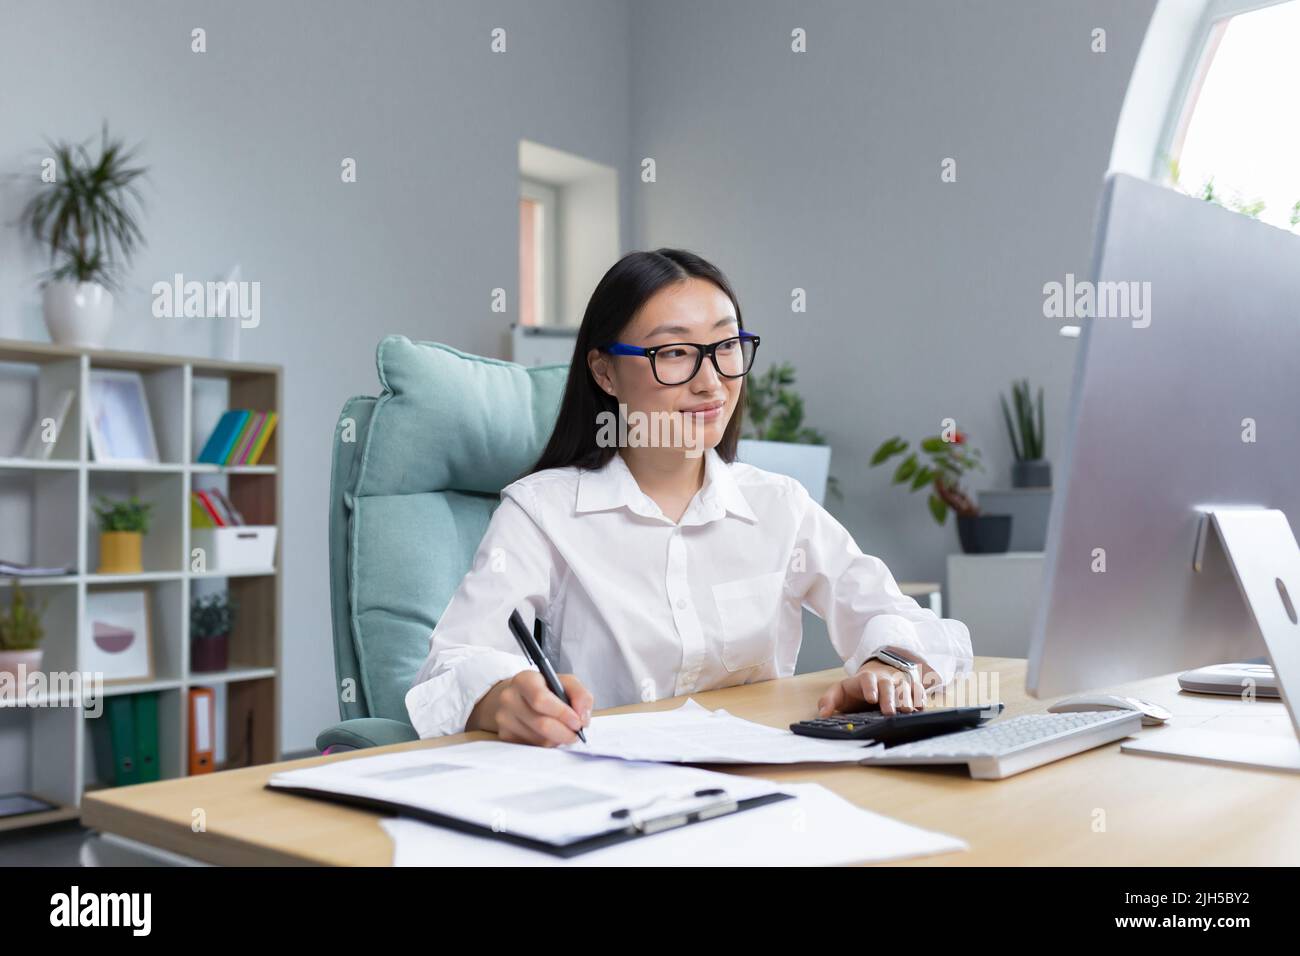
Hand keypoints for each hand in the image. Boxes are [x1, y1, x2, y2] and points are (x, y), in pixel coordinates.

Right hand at [470, 671, 593, 746]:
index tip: (577, 721)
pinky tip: (547, 734)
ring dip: (557, 740)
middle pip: (542, 724)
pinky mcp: (505, 736)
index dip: (562, 713)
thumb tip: (582, 717)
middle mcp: (509, 698)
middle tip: (576, 733)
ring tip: (560, 730)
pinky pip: (532, 748)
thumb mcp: (564, 682)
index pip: (541, 699)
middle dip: (565, 732)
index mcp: (524, 680)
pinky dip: (546, 745)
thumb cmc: (543, 690)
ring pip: (539, 740)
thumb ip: (580, 695)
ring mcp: (504, 719)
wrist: (515, 698)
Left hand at [817, 660, 927, 717]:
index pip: (867, 679)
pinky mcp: (911, 688)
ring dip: (907, 699)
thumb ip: (828, 701)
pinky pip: (919, 690)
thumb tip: (823, 714)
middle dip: (890, 698)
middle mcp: (885, 679)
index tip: (871, 698)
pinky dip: (921, 697)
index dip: (870, 687)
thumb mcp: (840, 692)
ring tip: (908, 711)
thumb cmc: (857, 689)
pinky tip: (920, 707)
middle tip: (890, 712)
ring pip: (905, 687)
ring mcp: (899, 683)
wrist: (876, 677)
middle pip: (889, 685)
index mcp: (866, 679)